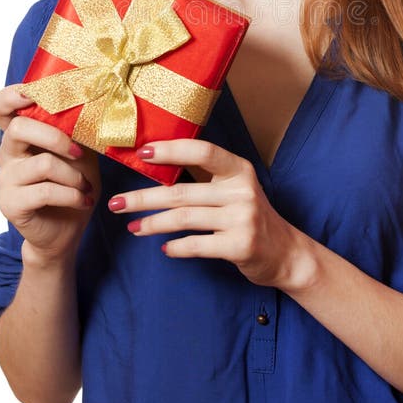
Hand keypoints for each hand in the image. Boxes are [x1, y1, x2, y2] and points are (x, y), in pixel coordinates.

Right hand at [0, 85, 100, 265]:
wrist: (70, 228)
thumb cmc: (75, 183)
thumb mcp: (82, 151)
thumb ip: (78, 129)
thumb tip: (94, 103)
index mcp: (21, 135)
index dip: (11, 96)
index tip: (32, 92)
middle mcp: (7, 153)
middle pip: (18, 128)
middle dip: (56, 137)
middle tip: (80, 152)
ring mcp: (6, 179)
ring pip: (42, 163)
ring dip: (73, 175)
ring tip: (86, 186)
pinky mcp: (10, 204)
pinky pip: (44, 191)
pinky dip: (71, 194)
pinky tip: (83, 200)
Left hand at [107, 140, 307, 288]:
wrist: (286, 253)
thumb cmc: (250, 216)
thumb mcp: (236, 188)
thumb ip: (206, 178)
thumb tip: (155, 166)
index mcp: (239, 169)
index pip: (203, 151)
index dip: (171, 150)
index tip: (141, 152)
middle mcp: (242, 191)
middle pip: (182, 191)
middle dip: (143, 197)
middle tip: (116, 203)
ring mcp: (242, 219)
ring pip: (184, 218)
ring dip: (152, 224)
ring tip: (132, 227)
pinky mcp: (240, 246)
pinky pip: (197, 245)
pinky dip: (176, 247)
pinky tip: (163, 248)